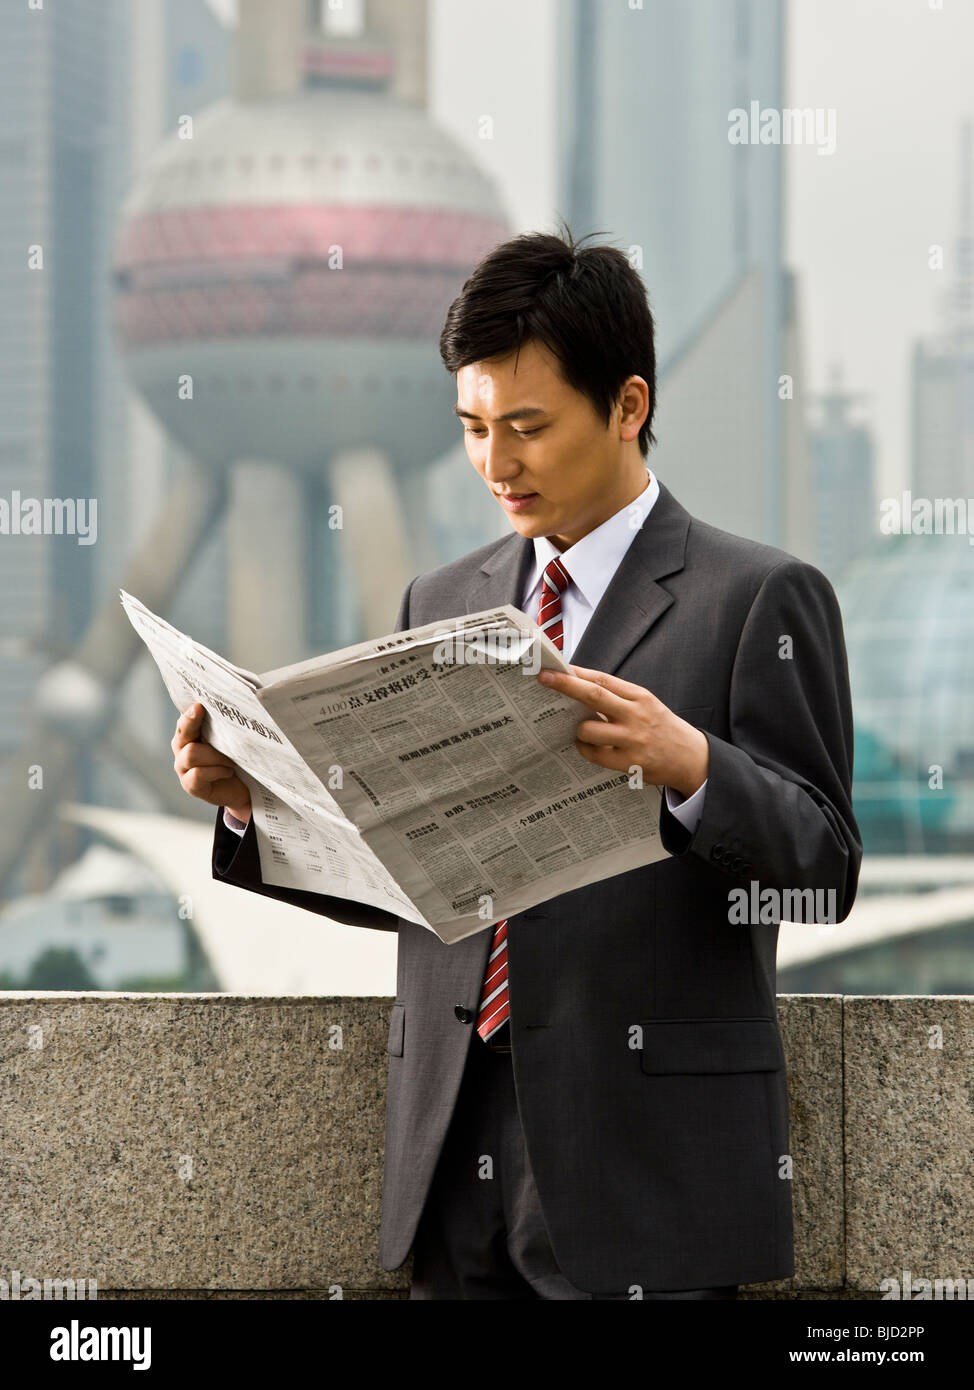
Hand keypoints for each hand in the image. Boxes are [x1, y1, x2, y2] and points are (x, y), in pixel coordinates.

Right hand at [172, 702, 251, 824]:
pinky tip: (228, 771)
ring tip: (232, 760)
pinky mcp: (190, 785)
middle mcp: (182, 749)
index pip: (184, 721)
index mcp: (189, 735)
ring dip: (216, 755)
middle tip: (206, 716)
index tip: (199, 705)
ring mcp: (183, 768)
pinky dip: (217, 771)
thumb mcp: (229, 740)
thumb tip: (231, 706)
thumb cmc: (235, 759)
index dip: (190, 714)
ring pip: (192, 754)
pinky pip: (198, 774)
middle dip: (195, 723)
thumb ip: (223, 726)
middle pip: (183, 734)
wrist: (242, 789)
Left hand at [537, 664, 708, 797]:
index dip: (577, 673)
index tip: (556, 667)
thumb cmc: (661, 727)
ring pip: (589, 729)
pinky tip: (587, 746)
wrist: (690, 758)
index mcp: (640, 696)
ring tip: (580, 730)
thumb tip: (580, 685)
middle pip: (594, 695)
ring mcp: (633, 739)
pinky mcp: (630, 762)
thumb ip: (618, 696)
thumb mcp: (646, 704)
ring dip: (578, 729)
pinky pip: (595, 754)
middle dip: (566, 685)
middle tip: (544, 678)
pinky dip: (585, 749)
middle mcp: (636, 714)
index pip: (603, 679)